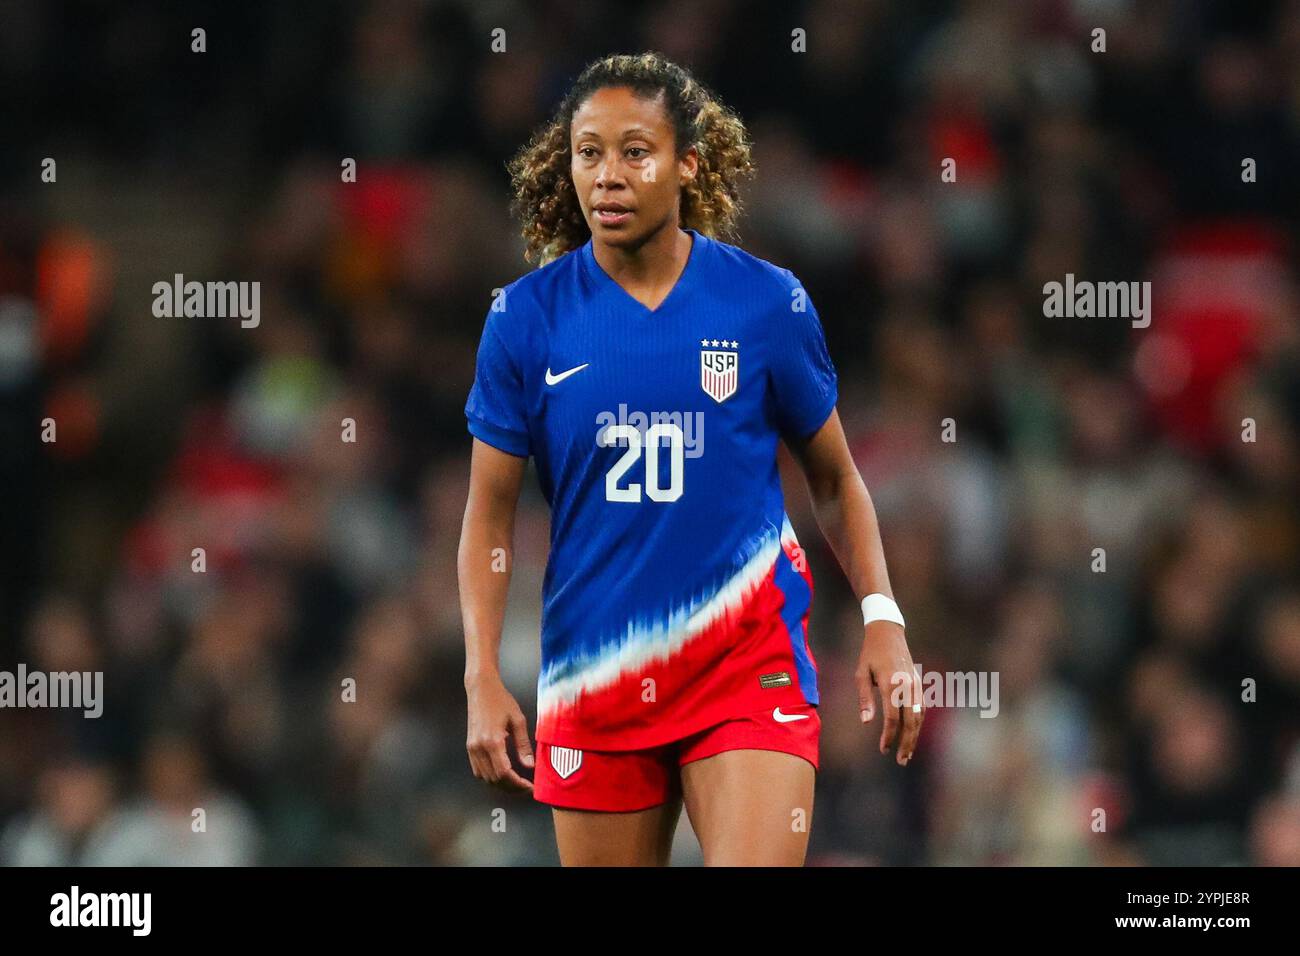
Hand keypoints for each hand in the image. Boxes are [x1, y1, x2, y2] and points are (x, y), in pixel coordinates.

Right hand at [466, 672, 534, 790]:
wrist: (481, 689)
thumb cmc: (501, 700)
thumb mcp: (518, 720)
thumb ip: (523, 745)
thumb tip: (530, 766)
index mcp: (492, 741)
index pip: (504, 773)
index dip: (518, 784)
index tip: (530, 787)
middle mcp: (479, 748)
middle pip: (494, 779)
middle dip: (511, 788)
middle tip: (526, 788)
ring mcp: (472, 748)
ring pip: (485, 778)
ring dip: (501, 785)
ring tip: (517, 784)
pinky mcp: (469, 747)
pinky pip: (478, 770)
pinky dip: (490, 777)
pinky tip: (502, 775)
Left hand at [855, 621, 923, 765]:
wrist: (888, 632)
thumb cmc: (870, 653)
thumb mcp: (861, 674)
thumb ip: (865, 698)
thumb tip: (866, 722)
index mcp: (891, 684)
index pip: (892, 717)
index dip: (888, 736)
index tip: (883, 749)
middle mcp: (907, 686)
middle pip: (910, 721)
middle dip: (906, 743)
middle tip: (901, 761)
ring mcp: (916, 684)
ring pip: (919, 716)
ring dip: (915, 736)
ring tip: (908, 753)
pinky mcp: (919, 683)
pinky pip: (922, 707)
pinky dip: (918, 723)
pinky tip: (913, 734)